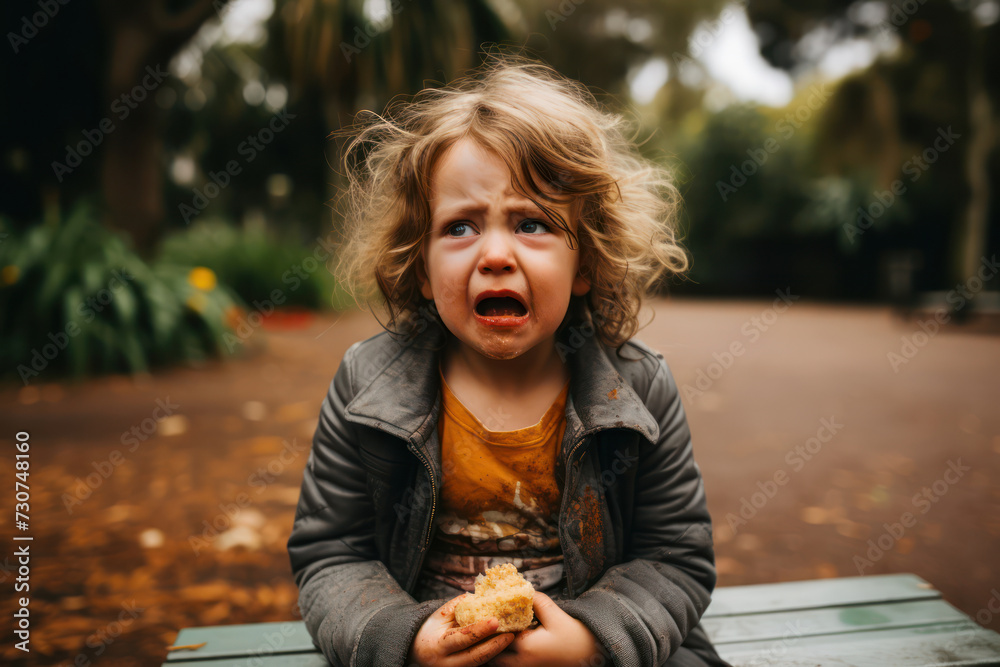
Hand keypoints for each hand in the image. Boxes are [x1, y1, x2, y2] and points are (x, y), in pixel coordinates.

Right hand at [408, 593, 514, 666]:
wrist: (418, 652)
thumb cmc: (430, 630)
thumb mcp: (439, 616)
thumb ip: (458, 606)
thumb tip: (479, 596)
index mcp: (439, 646)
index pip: (462, 638)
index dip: (479, 630)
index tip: (495, 620)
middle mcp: (447, 663)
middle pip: (475, 656)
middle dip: (495, 645)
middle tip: (511, 634)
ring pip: (480, 663)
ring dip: (496, 651)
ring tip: (510, 638)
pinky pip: (480, 665)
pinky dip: (491, 655)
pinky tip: (501, 645)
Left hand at [485, 592, 604, 666]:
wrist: (591, 656)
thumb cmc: (575, 636)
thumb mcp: (555, 614)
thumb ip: (536, 600)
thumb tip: (520, 591)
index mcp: (525, 648)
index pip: (495, 635)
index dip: (487, 622)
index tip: (481, 609)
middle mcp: (521, 663)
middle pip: (490, 653)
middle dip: (484, 639)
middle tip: (481, 622)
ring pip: (497, 662)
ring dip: (492, 648)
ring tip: (490, 631)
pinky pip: (507, 665)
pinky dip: (501, 655)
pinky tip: (504, 641)